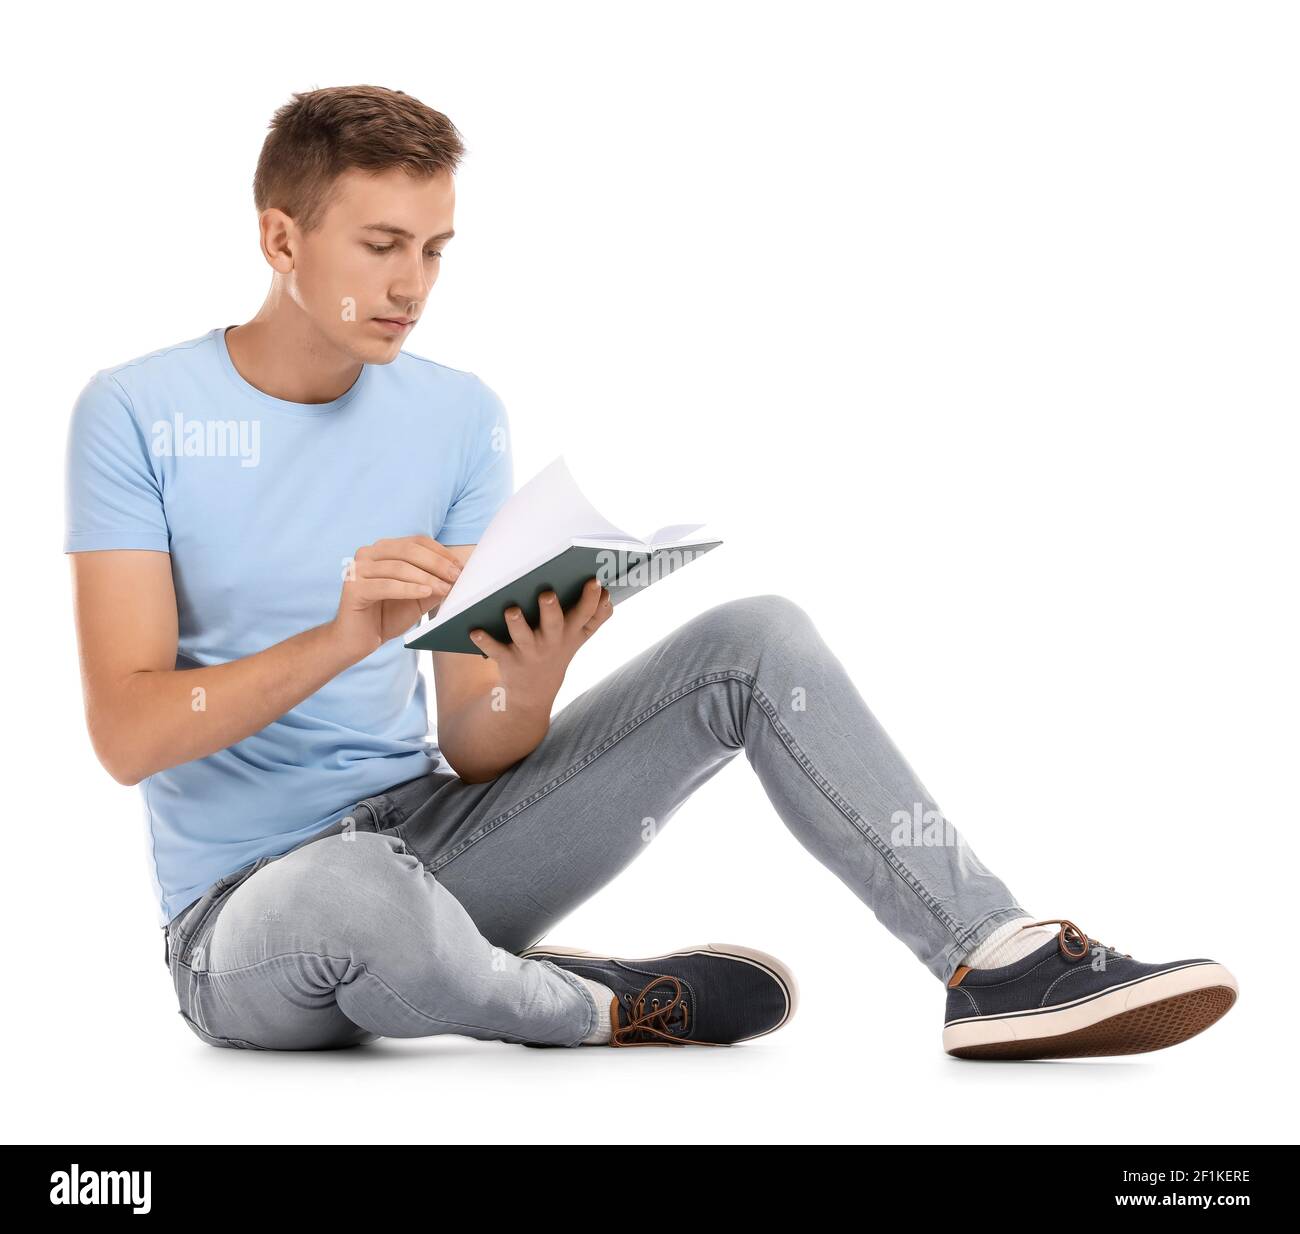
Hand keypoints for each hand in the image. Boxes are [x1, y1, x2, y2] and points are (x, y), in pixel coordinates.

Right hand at [331, 535, 461, 659]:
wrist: (358, 639)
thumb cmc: (387, 616)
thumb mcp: (418, 598)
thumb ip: (434, 584)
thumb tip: (458, 574)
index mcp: (383, 549)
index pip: (416, 542)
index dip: (440, 552)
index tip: (460, 566)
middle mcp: (368, 554)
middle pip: (408, 550)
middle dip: (436, 563)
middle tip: (456, 576)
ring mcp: (357, 569)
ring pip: (398, 567)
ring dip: (426, 578)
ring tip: (445, 588)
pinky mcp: (353, 587)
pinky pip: (386, 585)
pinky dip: (409, 589)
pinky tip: (426, 593)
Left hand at [468, 577, 613, 707]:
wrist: (533, 693)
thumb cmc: (556, 652)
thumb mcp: (579, 638)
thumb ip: (596, 617)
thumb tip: (609, 594)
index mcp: (570, 633)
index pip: (586, 615)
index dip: (592, 600)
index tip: (594, 582)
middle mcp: (551, 641)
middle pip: (554, 624)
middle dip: (551, 610)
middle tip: (548, 594)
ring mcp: (529, 651)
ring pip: (523, 636)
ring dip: (517, 623)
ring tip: (512, 610)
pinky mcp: (508, 659)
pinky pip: (495, 649)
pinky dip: (484, 641)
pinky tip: (474, 631)